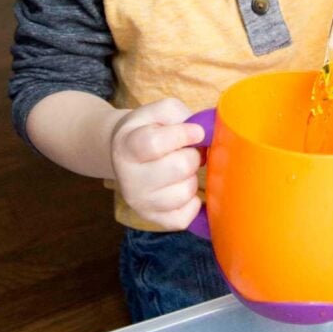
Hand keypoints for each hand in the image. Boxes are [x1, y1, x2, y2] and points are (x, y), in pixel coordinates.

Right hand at [110, 98, 206, 228]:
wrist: (128, 152)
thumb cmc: (149, 129)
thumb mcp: (158, 111)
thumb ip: (179, 114)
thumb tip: (205, 131)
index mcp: (126, 146)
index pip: (155, 144)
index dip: (183, 135)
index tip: (196, 131)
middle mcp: (129, 179)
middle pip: (179, 168)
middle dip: (192, 155)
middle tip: (186, 151)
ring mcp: (140, 202)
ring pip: (185, 193)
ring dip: (192, 177)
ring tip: (181, 169)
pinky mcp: (154, 219)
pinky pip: (184, 217)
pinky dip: (192, 203)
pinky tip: (183, 187)